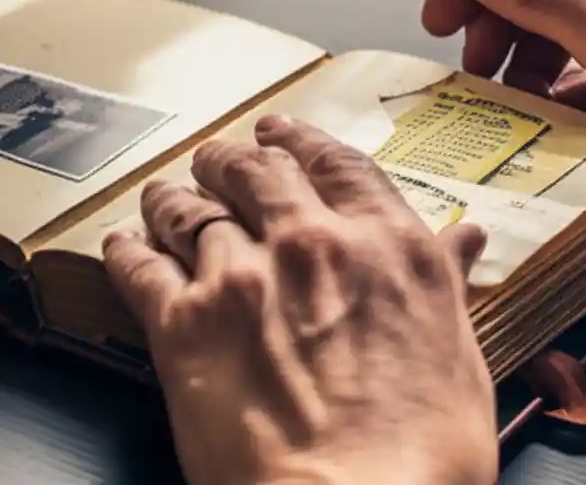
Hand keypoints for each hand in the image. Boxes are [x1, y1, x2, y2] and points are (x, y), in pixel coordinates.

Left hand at [103, 115, 496, 484]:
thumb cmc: (421, 453)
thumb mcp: (459, 356)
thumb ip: (445, 283)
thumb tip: (463, 238)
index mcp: (384, 244)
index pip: (334, 164)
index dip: (300, 140)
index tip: (282, 133)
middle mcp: (310, 242)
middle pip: (255, 172)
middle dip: (230, 160)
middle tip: (217, 160)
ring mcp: (240, 277)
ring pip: (190, 209)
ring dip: (174, 197)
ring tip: (164, 196)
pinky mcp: (183, 324)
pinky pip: (139, 266)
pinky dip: (126, 250)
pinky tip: (122, 244)